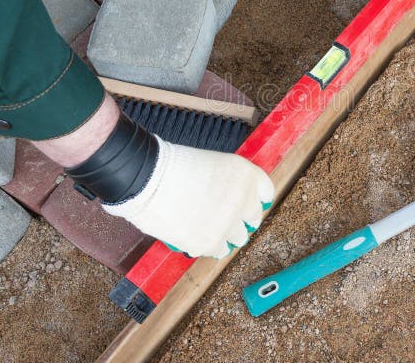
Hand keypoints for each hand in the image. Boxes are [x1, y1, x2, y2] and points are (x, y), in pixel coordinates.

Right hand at [102, 137, 273, 257]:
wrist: (148, 179)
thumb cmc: (174, 166)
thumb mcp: (214, 164)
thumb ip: (230, 182)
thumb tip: (231, 198)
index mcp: (247, 175)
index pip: (265, 192)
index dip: (254, 199)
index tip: (247, 204)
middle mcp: (244, 200)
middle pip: (254, 217)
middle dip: (241, 219)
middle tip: (224, 218)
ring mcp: (229, 224)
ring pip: (239, 238)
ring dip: (226, 234)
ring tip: (208, 227)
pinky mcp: (211, 243)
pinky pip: (218, 250)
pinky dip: (209, 245)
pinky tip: (196, 235)